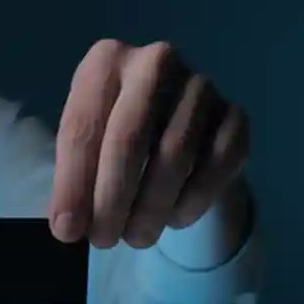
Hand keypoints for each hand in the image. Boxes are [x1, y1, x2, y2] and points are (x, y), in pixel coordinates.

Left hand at [49, 39, 249, 248]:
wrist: (174, 132)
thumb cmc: (112, 142)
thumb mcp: (83, 152)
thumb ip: (73, 183)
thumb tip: (68, 225)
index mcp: (104, 62)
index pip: (82, 129)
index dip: (72, 185)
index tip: (67, 231)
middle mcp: (155, 62)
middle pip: (128, 139)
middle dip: (112, 199)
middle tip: (103, 241)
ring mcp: (200, 85)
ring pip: (174, 155)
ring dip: (151, 208)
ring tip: (136, 237)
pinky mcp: (235, 115)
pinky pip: (216, 164)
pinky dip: (193, 199)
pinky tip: (174, 219)